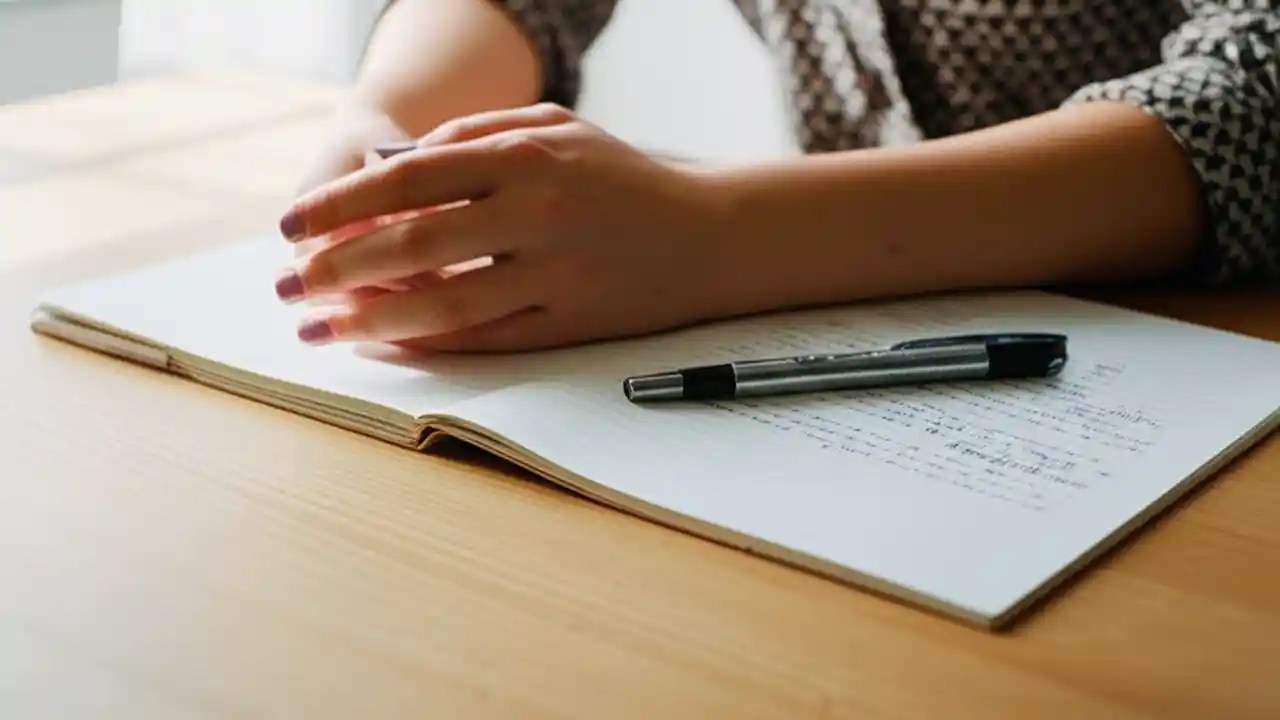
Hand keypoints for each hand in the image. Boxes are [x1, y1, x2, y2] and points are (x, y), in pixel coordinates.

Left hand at [274, 103, 736, 351]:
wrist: (711, 236)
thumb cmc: (623, 179)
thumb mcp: (556, 129)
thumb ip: (474, 136)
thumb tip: (393, 167)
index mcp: (525, 156)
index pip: (406, 178)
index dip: (338, 205)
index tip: (290, 228)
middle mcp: (537, 212)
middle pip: (412, 242)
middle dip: (335, 267)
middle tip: (288, 287)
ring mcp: (556, 273)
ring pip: (442, 301)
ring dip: (369, 318)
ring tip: (320, 329)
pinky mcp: (572, 322)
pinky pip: (485, 339)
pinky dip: (427, 344)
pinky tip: (384, 344)